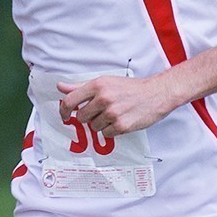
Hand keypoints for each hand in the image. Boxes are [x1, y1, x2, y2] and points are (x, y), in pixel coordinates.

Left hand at [57, 75, 176, 137]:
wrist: (157, 93)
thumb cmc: (130, 88)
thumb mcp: (105, 82)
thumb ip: (81, 86)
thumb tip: (60, 87)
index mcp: (98, 85)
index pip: (71, 100)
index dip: (64, 110)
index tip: (65, 115)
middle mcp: (104, 98)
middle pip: (82, 117)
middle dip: (89, 117)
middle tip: (101, 111)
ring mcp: (112, 113)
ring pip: (94, 126)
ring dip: (101, 124)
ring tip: (114, 114)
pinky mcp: (121, 125)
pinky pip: (106, 134)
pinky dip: (111, 130)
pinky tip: (120, 121)